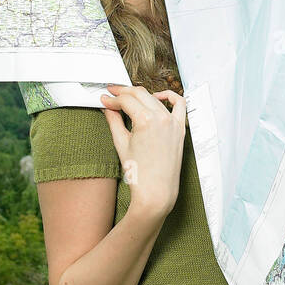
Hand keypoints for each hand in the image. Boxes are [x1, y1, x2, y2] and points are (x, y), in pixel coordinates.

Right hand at [99, 84, 187, 217]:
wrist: (156, 192)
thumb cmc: (139, 174)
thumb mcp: (121, 143)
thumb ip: (114, 120)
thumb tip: (108, 108)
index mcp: (146, 120)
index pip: (125, 100)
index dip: (112, 99)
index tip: (105, 100)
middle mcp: (161, 118)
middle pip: (139, 94)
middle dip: (123, 92)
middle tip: (111, 93)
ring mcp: (173, 122)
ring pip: (154, 97)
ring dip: (140, 95)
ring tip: (128, 97)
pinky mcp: (180, 128)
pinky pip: (179, 104)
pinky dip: (169, 96)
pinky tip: (157, 96)